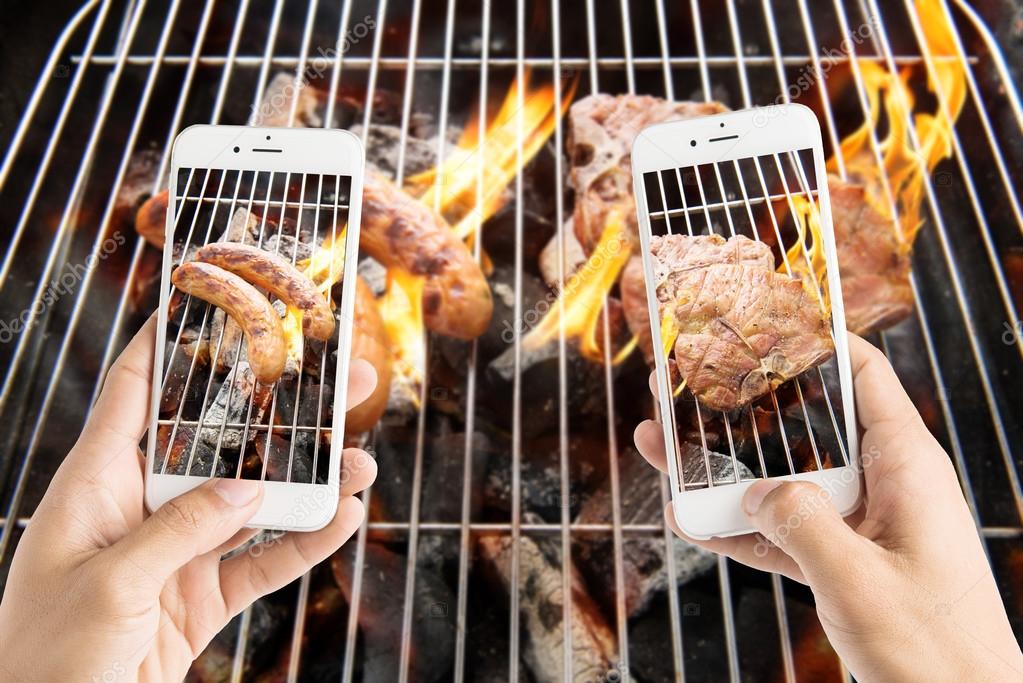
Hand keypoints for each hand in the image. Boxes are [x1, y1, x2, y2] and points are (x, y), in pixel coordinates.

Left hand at [0, 316, 377, 681]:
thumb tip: (247, 491)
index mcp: (97, 486)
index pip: (134, 393)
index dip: (170, 343)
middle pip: (222, 441)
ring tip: (360, 459)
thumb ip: (179, 531)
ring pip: (257, 499)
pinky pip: (265, 561)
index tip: (215, 300)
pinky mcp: (205, 596)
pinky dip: (306, 542)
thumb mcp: (108, 585)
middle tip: (339, 377)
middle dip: (280, 408)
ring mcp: (180, 551)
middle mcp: (143, 507)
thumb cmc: (46, 658)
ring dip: (311, 479)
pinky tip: (343, 519)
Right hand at [634, 334, 1022, 681]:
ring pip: (780, 479)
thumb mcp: (860, 579)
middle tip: (683, 385)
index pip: (863, 376)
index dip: (814, 341)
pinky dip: (737, 527)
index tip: (759, 320)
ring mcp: (858, 523)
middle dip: (740, 408)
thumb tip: (757, 492)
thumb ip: (802, 524)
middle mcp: (881, 484)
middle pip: (801, 426)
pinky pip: (781, 531)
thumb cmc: (938, 649)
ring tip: (664, 444)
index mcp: (905, 467)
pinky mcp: (841, 561)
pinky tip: (690, 519)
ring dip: (721, 469)